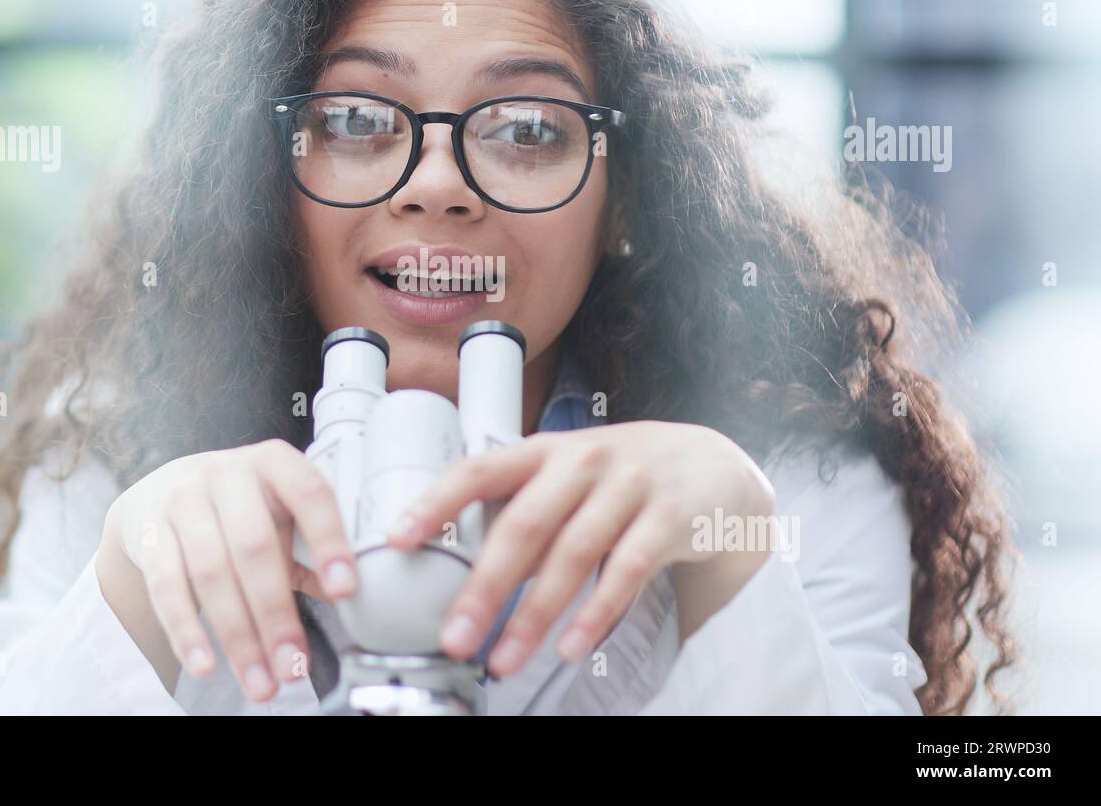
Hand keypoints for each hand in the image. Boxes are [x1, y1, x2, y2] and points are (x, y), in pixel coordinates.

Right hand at [102, 439, 356, 701]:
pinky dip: (186, 631)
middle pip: (254, 547)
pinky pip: (166, 586)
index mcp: (275, 463)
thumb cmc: (239, 509)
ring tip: (259, 681)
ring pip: (211, 573)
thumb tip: (347, 597)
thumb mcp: (281, 515)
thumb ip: (312, 552)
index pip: (309, 494)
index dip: (329, 541)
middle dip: (276, 614)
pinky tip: (205, 664)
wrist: (160, 493)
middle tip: (294, 666)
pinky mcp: (147, 530)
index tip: (346, 590)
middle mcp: (227, 473)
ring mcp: (182, 499)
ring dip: (237, 636)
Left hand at [384, 421, 775, 676]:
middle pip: (525, 524)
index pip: (480, 469)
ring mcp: (629, 486)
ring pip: (573, 554)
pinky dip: (595, 614)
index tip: (398, 540)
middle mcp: (584, 461)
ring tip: (505, 659)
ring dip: (535, 614)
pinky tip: (569, 646)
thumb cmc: (621, 475)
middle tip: (455, 636)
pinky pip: (626, 572)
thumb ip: (523, 509)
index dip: (437, 502)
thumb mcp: (568, 474)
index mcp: (546, 450)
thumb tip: (461, 567)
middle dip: (484, 586)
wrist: (710, 466)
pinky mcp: (668, 519)